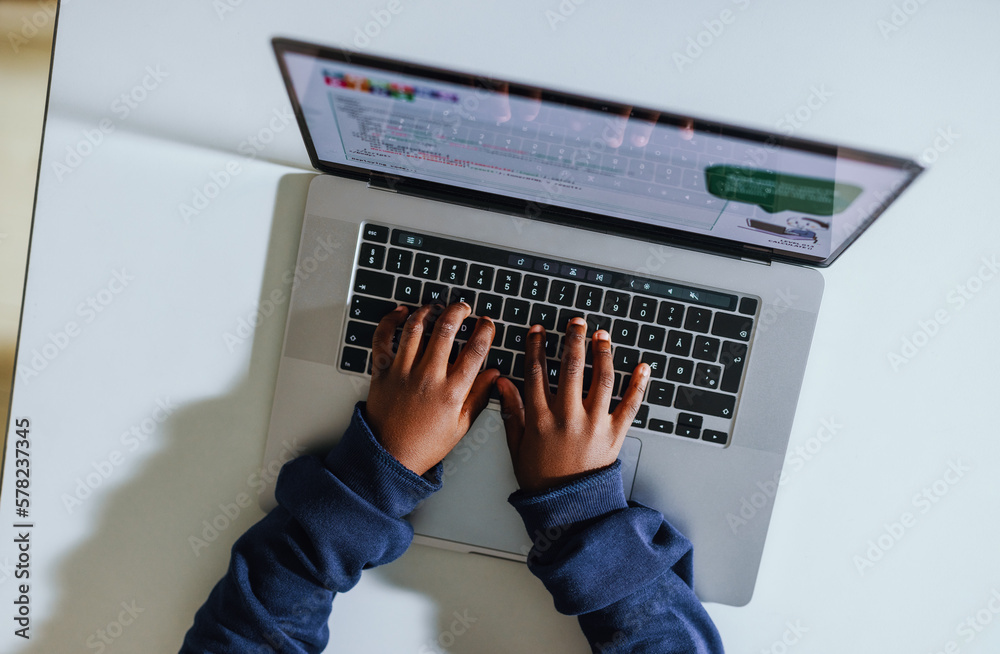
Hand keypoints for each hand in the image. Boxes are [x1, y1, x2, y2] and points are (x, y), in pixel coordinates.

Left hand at [365, 302, 498, 474]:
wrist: (388, 456)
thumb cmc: (425, 445)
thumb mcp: (460, 425)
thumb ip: (478, 396)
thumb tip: (494, 374)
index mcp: (451, 391)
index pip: (475, 351)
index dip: (484, 331)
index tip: (487, 323)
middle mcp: (428, 376)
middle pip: (446, 330)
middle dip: (458, 311)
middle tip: (463, 307)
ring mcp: (403, 372)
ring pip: (416, 327)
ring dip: (428, 310)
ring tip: (436, 307)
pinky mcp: (382, 372)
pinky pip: (384, 338)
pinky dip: (391, 320)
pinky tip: (402, 312)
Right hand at [497, 318, 649, 491]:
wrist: (569, 509)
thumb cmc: (542, 480)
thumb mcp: (517, 447)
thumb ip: (511, 412)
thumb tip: (502, 382)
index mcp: (540, 419)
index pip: (536, 373)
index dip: (536, 347)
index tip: (538, 331)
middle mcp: (567, 417)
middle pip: (571, 368)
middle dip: (573, 340)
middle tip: (576, 322)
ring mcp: (593, 425)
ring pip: (601, 379)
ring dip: (603, 353)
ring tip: (602, 336)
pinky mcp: (615, 435)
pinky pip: (630, 404)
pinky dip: (639, 384)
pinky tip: (643, 366)